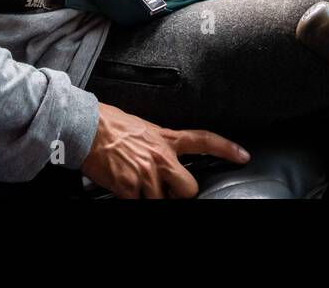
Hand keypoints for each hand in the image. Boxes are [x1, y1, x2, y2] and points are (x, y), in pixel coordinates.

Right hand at [81, 103, 248, 198]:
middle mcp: (161, 157)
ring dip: (152, 198)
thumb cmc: (109, 124)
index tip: (243, 155)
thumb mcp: (143, 128)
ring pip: (163, 202)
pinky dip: (133, 201)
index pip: (203, 140)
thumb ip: (159, 143)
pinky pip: (140, 205)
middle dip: (179, 194)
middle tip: (165, 190)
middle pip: (189, 189)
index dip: (226, 148)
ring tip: (137, 186)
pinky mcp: (129, 187)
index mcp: (166, 138)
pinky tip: (125, 190)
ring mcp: (146, 173)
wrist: (85, 126)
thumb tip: (166, 159)